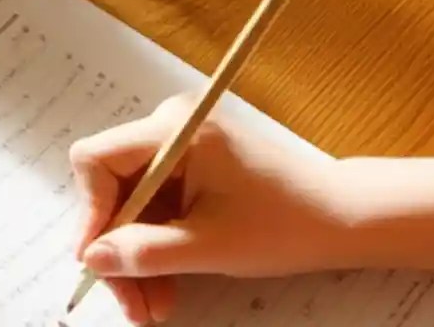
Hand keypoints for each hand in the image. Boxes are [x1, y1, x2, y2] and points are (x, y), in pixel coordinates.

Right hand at [68, 94, 345, 323]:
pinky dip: (155, 245)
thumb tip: (91, 258)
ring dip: (136, 255)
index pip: (98, 159)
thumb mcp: (208, 246)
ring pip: (130, 204)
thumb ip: (144, 252)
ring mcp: (178, 146)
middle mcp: (169, 127)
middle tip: (129, 303)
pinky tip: (164, 284)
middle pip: (111, 188)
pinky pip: (154, 206)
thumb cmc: (285, 224)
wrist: (343, 219)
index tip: (97, 261)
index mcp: (174, 130)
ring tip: (150, 306)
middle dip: (117, 248)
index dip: (90, 212)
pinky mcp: (188, 167)